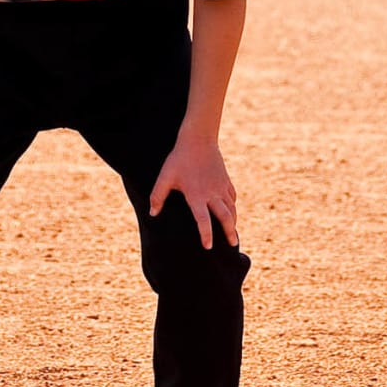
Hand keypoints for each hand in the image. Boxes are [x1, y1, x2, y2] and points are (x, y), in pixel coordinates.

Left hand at [149, 131, 237, 249]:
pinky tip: (231, 211)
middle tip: (233, 246)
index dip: (206, 234)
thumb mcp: (165, 177)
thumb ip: (157, 196)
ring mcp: (221, 186)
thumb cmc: (179, 159)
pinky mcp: (225, 180)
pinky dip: (233, 206)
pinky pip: (232, 197)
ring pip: (232, 208)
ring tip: (233, 233)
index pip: (203, 220)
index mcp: (197, 195)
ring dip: (233, 222)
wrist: (199, 139)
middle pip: (226, 217)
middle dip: (230, 233)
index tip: (208, 247)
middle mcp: (212, 194)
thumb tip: (152, 213)